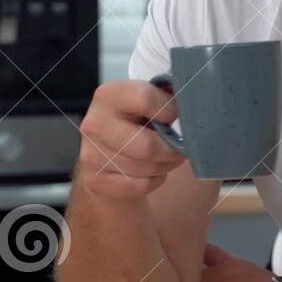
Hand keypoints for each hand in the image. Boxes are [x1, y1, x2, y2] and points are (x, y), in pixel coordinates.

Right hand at [75, 80, 187, 200]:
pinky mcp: (95, 181)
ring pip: (145, 168)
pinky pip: (138, 186)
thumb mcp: (146, 102)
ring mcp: (91, 154)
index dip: (170, 110)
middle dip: (171, 150)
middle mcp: (94, 124)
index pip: (146, 99)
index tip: (175, 117)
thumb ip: (166, 98)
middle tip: (178, 148)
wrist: (109, 154)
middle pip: (147, 146)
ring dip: (164, 166)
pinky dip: (153, 181)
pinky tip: (150, 172)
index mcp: (108, 95)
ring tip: (164, 158)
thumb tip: (190, 104)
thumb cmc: (136, 124)